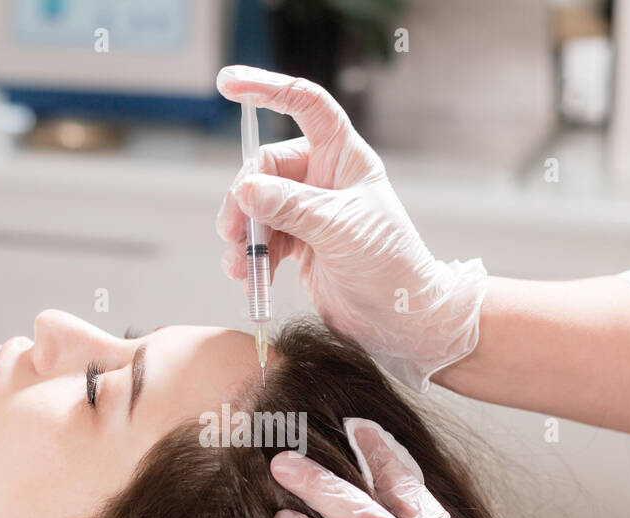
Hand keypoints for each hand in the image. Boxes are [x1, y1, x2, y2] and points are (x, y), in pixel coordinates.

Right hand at [215, 65, 487, 391]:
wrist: (400, 320)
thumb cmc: (390, 268)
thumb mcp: (340, 230)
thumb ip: (291, 207)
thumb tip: (245, 189)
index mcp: (344, 158)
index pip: (305, 105)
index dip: (268, 88)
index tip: (229, 83)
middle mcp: (325, 179)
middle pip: (266, 168)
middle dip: (244, 199)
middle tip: (234, 234)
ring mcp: (311, 212)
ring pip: (258, 206)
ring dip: (243, 234)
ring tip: (240, 266)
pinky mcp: (300, 244)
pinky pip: (262, 239)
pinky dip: (250, 256)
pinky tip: (248, 276)